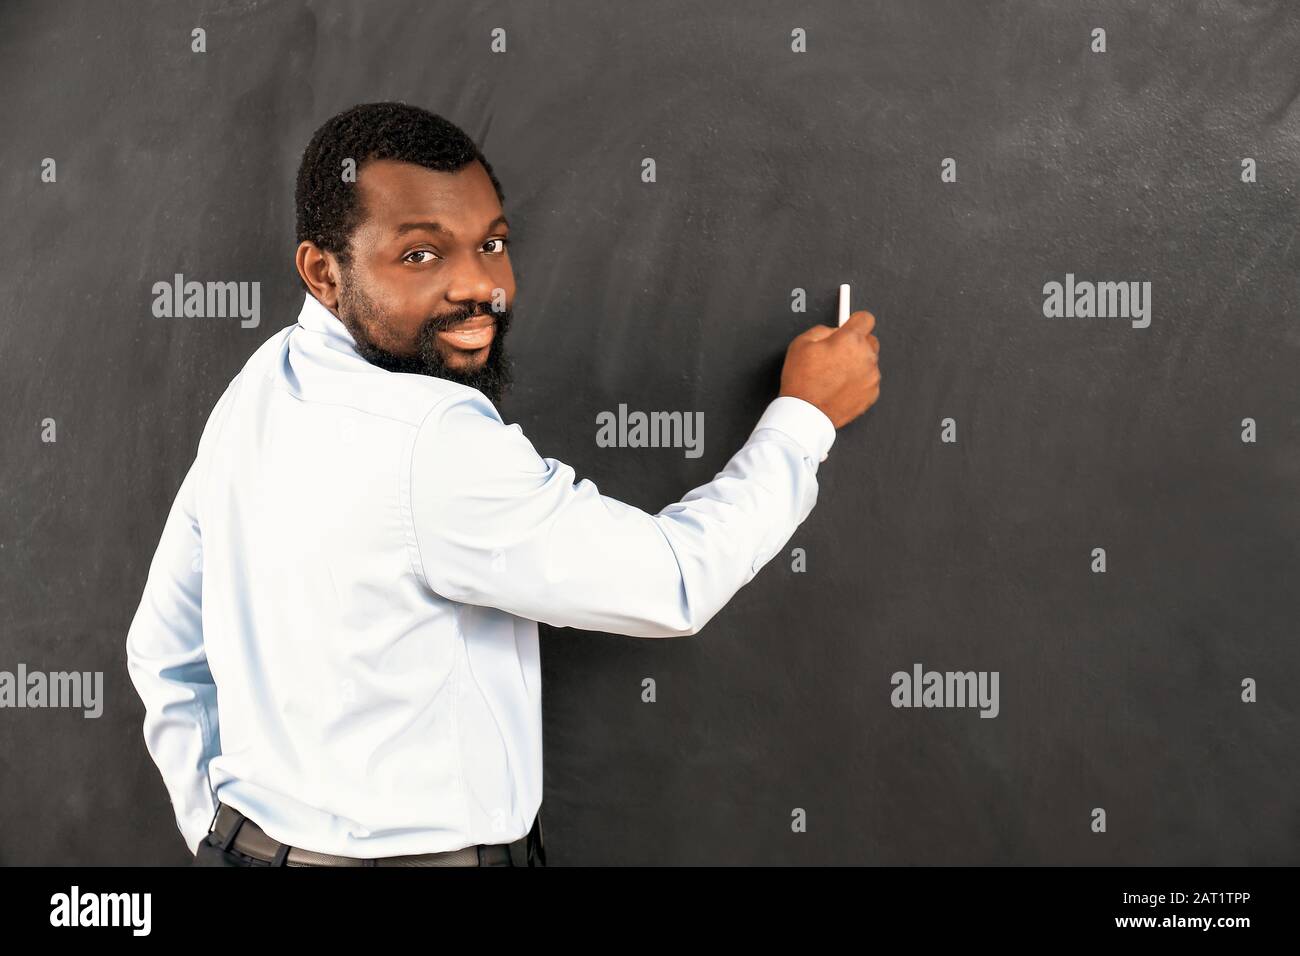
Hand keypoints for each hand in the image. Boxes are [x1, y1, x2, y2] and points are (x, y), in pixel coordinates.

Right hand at [777, 310, 880, 428]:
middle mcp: (866, 357)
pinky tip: (841, 387)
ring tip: (836, 375)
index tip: (851, 326)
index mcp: (850, 340)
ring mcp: (871, 377)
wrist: (806, 414)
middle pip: (870, 340)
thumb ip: (823, 330)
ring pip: (869, 361)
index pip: (866, 318)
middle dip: (856, 344)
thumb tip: (834, 330)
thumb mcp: (801, 343)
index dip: (855, 322)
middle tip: (837, 354)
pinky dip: (859, 382)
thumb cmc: (802, 382)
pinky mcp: (872, 394)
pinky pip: (869, 380)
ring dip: (857, 364)